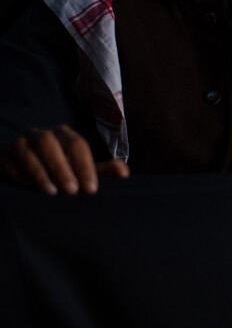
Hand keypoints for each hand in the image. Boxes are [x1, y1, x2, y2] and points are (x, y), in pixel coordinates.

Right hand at [0, 125, 129, 194]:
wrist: (27, 172)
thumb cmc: (62, 171)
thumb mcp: (81, 171)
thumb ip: (101, 171)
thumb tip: (124, 172)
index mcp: (64, 135)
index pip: (77, 144)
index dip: (85, 166)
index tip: (91, 189)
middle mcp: (41, 135)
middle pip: (49, 143)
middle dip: (61, 167)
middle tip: (72, 191)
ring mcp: (20, 143)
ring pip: (26, 149)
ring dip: (39, 172)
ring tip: (51, 193)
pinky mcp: (2, 155)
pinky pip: (8, 161)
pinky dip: (18, 174)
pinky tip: (28, 188)